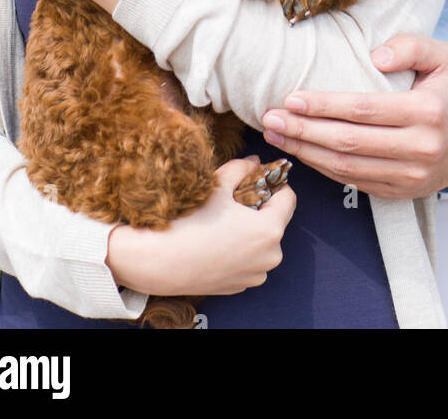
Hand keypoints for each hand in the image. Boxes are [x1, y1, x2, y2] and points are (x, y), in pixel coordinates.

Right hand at [106, 156, 296, 295]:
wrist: (159, 261)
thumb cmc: (192, 222)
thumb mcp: (220, 185)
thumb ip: (242, 169)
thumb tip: (254, 162)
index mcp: (270, 230)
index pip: (289, 198)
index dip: (275, 184)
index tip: (259, 178)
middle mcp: (270, 256)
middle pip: (275, 221)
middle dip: (260, 208)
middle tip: (236, 199)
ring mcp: (255, 275)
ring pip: (262, 242)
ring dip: (250, 230)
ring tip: (224, 221)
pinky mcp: (239, 286)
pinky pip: (249, 260)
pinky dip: (240, 249)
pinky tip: (217, 241)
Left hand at [261, 33, 447, 198]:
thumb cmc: (446, 92)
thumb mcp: (442, 56)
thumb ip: (411, 46)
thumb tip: (376, 55)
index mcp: (426, 112)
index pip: (364, 109)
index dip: (324, 105)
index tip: (291, 98)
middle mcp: (418, 148)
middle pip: (348, 141)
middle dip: (304, 130)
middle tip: (269, 119)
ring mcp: (408, 176)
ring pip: (346, 166)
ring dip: (305, 152)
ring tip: (275, 136)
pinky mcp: (398, 192)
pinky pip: (352, 181)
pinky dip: (322, 168)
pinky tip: (300, 152)